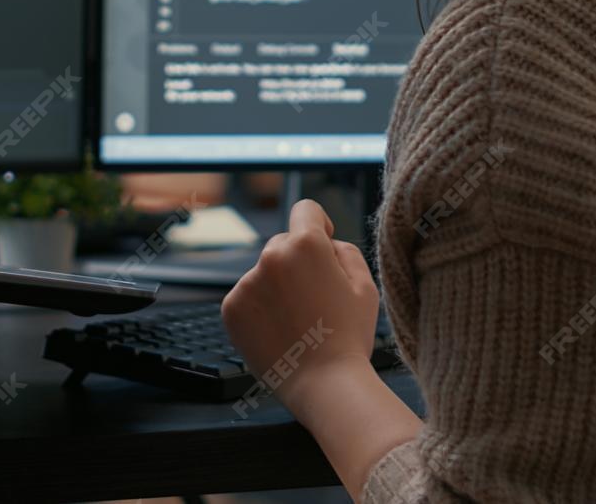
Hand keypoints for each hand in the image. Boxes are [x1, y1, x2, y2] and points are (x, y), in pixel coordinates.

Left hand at [221, 199, 380, 416]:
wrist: (325, 385)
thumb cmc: (350, 336)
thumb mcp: (364, 285)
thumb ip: (344, 251)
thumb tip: (325, 241)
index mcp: (306, 245)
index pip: (306, 210)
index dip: (318, 224)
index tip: (323, 244)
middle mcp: (271, 256)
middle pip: (283, 245)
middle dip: (298, 263)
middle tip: (316, 299)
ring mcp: (246, 283)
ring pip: (264, 272)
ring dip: (277, 287)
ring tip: (298, 322)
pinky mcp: (230, 307)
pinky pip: (247, 296)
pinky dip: (259, 308)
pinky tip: (279, 330)